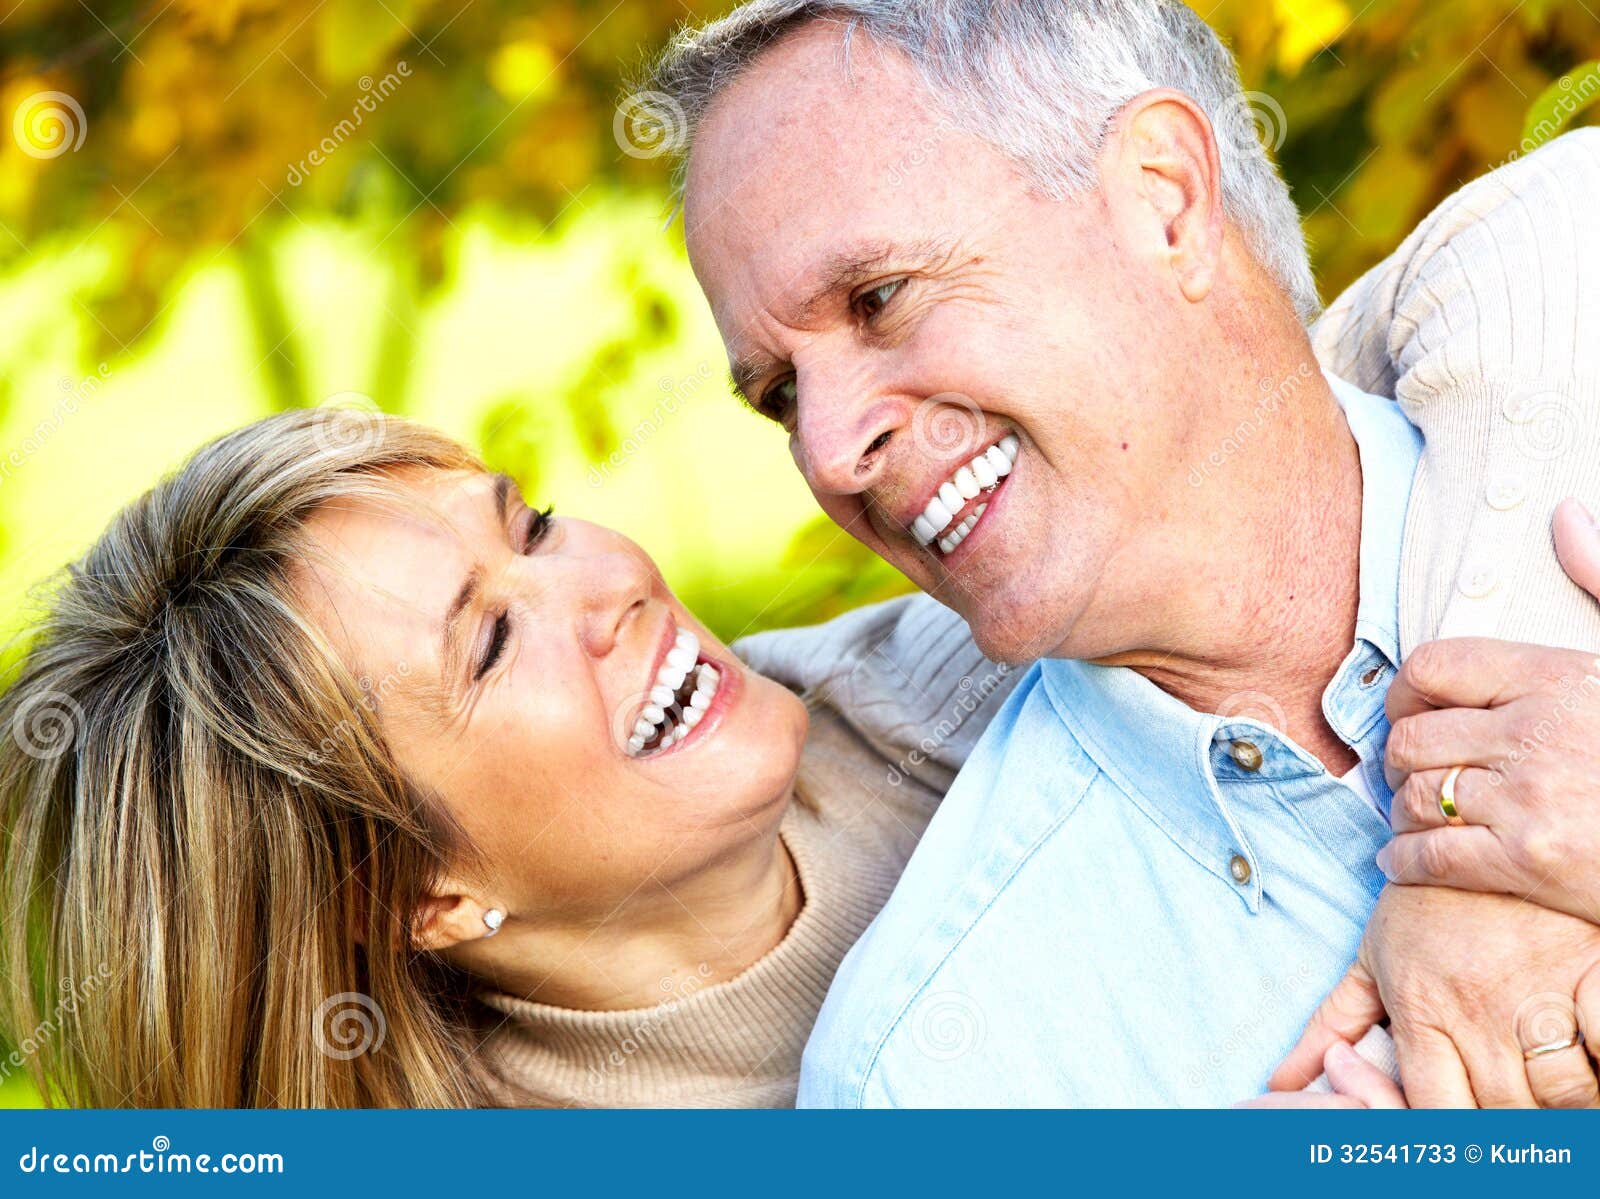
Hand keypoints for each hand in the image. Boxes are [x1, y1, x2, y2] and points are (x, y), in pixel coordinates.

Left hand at [1272, 886, 1599, 1107]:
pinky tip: (1588, 1059)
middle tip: (1511, 1110)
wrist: (1478, 828)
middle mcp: (1477, 1010)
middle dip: (1509, 1125)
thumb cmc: (1426, 905)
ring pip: (1563, 1094)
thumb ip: (1332, 1025)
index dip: (1447, 1137)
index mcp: (1421, 1012)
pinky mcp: (1591, 972)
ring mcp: (1537, 993)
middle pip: (1503, 1113)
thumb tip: (1280, 1084)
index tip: (1459, 1123)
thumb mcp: (1371, 958)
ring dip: (1562, 1105)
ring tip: (1549, 1091)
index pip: (1435, 1114)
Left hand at [1376, 501, 1599, 922]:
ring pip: (1416, 796)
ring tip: (1414, 813)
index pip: (1433, 665)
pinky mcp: (1529, 862)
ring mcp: (1529, 799)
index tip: (1408, 709)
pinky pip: (1431, 856)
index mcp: (1557, 676)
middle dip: (1400, 756)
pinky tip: (1406, 860)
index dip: (1405, 690)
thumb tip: (1566, 514)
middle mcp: (1534, 732)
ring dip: (1404, 809)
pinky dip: (1406, 860)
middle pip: (1412, 737)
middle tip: (1406, 769)